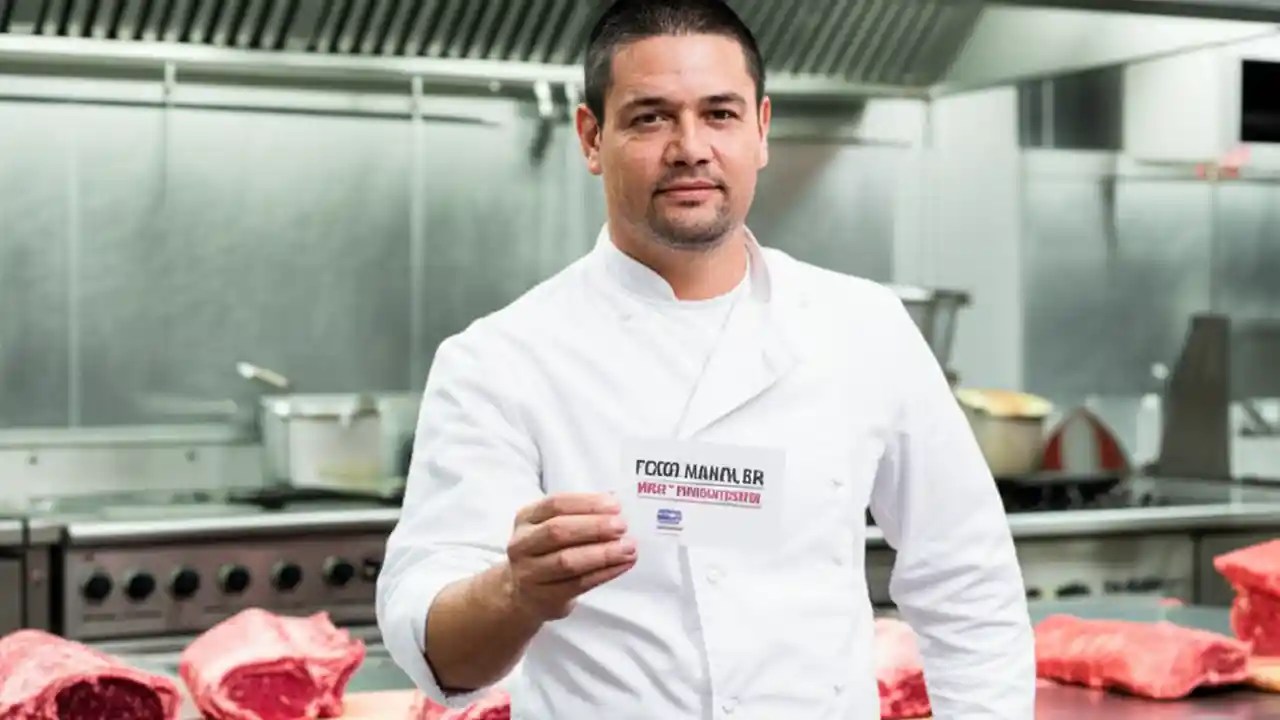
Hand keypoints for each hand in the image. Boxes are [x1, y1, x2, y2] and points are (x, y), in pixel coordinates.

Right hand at [505, 493, 636, 621]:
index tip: (615, 506)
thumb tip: (614, 502)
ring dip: (603, 553)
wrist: (523, 594)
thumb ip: (579, 514)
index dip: (587, 504)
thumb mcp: (551, 527)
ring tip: (628, 548)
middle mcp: (523, 544)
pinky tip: (622, 564)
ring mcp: (530, 573)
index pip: (555, 504)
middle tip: (622, 527)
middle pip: (558, 532)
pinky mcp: (545, 597)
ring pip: (568, 561)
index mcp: (526, 519)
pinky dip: (604, 573)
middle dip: (595, 527)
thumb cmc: (546, 552)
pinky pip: (578, 584)